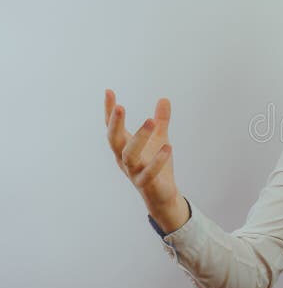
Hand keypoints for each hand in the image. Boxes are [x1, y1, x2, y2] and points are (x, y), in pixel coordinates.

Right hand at [104, 89, 188, 232]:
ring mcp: (133, 172)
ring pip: (129, 155)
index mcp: (124, 147)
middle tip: (120, 107)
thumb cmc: (157, 167)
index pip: (112, 127)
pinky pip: (149, 173)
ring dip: (139, 138)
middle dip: (115, 124)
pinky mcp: (146, 184)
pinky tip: (168, 147)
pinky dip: (157, 161)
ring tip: (150, 120)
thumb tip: (164, 98)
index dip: (109, 111)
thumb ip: (161, 120)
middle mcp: (124, 159)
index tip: (109, 91)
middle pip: (114, 140)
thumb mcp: (159, 139)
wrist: (163, 196)